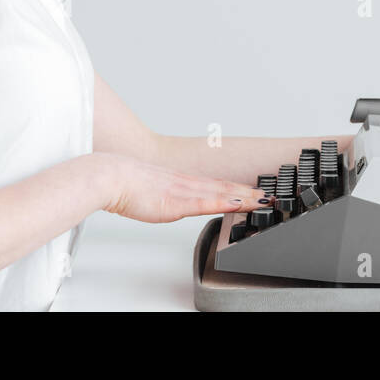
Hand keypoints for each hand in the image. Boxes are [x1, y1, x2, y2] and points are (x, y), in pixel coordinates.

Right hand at [93, 152, 266, 223]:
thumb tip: (166, 199)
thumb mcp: (149, 189)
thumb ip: (163, 195)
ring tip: (264, 199)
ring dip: (244, 196)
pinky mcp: (175, 202)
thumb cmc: (123, 184)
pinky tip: (239, 203)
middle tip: (271, 195)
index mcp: (181, 182)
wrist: (108, 176)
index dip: (238, 188)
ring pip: (221, 192)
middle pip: (224, 187)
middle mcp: (186, 184)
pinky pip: (205, 203)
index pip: (216, 185)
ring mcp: (183, 192)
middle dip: (249, 192)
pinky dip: (224, 202)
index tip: (255, 191)